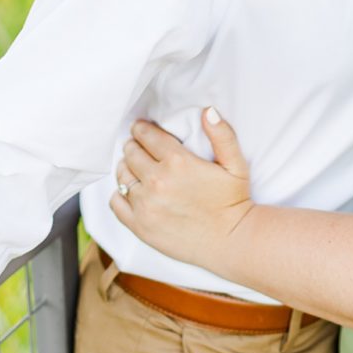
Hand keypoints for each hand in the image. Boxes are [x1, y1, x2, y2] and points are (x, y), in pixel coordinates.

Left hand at [109, 107, 254, 273]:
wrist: (231, 241)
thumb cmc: (234, 201)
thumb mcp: (236, 164)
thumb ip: (222, 135)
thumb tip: (209, 111)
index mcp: (178, 162)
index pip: (147, 135)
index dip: (142, 129)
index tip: (141, 128)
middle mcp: (157, 181)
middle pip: (131, 152)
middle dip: (133, 146)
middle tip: (138, 146)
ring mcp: (146, 204)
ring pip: (122, 174)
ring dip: (126, 167)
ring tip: (134, 167)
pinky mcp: (140, 225)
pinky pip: (116, 202)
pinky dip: (119, 193)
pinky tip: (129, 190)